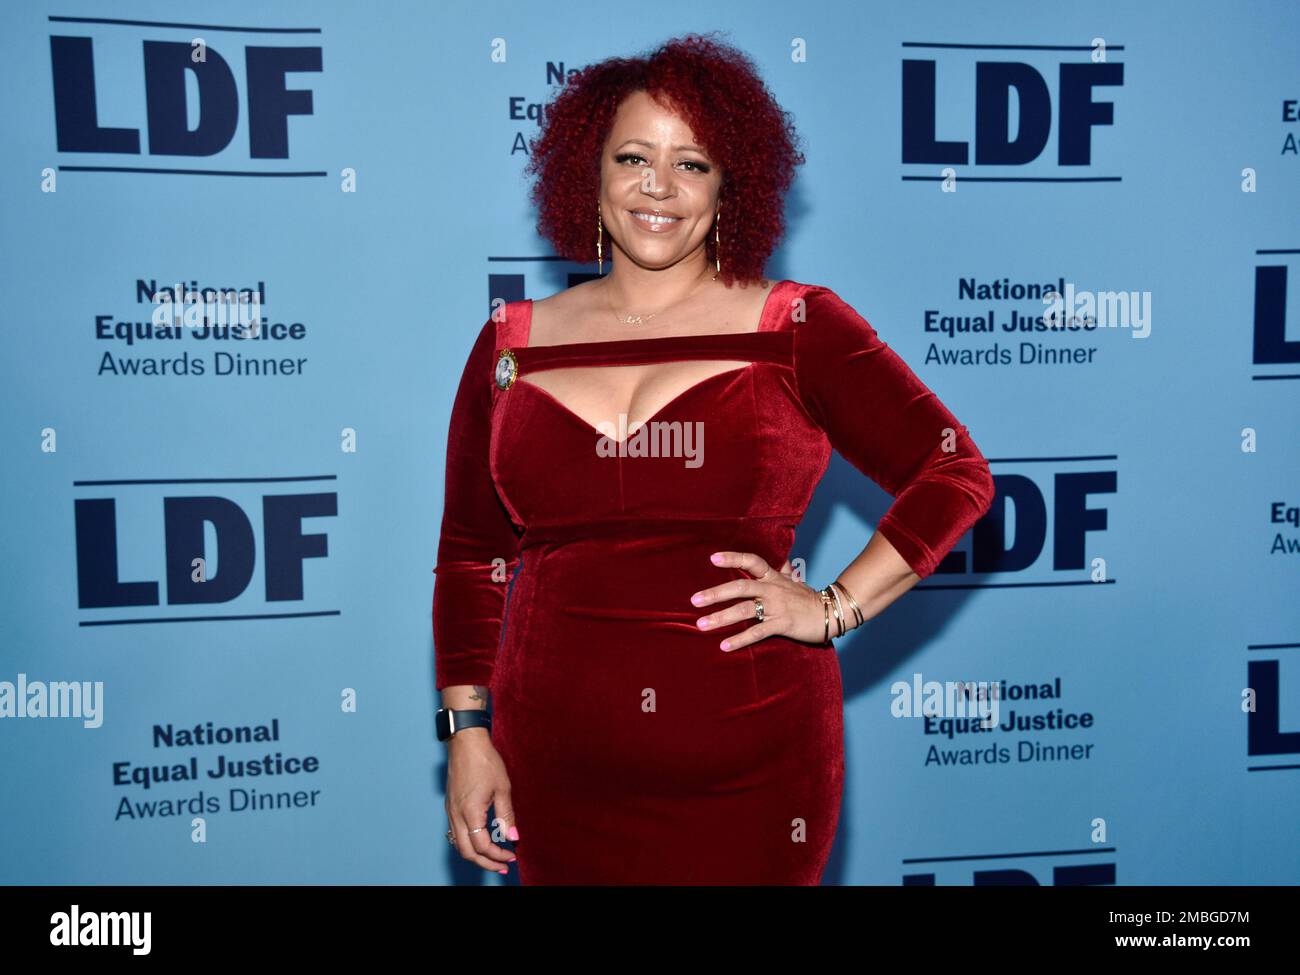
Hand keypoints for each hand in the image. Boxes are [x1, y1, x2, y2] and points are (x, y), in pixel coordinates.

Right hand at [444, 728, 518, 873]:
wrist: (466, 743)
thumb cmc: (485, 761)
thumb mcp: (503, 788)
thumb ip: (507, 815)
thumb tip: (513, 837)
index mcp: (470, 812)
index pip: (482, 846)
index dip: (498, 855)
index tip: (511, 856)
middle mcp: (456, 815)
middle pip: (466, 852)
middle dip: (485, 863)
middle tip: (502, 866)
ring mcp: (450, 811)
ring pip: (459, 844)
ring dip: (476, 855)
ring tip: (494, 857)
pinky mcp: (450, 807)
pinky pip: (456, 833)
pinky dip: (469, 843)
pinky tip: (482, 841)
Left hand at [690, 550, 833, 649]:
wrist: (831, 612)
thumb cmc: (809, 598)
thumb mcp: (795, 581)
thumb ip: (784, 571)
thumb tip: (783, 561)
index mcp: (774, 577)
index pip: (752, 561)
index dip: (733, 558)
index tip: (712, 558)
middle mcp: (772, 589)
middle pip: (740, 586)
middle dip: (716, 593)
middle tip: (694, 600)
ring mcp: (777, 607)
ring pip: (744, 610)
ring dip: (721, 618)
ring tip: (701, 625)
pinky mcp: (782, 624)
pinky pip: (757, 632)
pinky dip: (740, 639)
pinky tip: (724, 645)